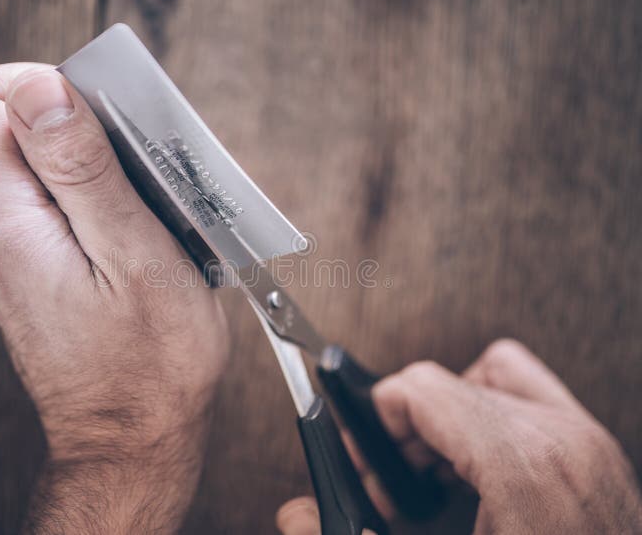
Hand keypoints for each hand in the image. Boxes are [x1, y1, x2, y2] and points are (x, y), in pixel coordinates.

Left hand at [0, 64, 228, 532]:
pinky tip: (134, 235)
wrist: (132, 439)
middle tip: (139, 176)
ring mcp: (8, 252)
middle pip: (12, 126)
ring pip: (37, 164)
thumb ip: (83, 170)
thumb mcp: (132, 254)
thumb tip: (41, 89)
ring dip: (95, 169)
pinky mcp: (30, 267)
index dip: (46, 86)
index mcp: (6, 222)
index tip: (105, 122)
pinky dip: (95, 200)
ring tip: (143, 214)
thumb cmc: (149, 364)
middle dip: (81, 130)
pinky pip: (51, 203)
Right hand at [277, 340, 641, 533]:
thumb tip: (298, 514)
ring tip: (434, 472)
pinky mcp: (593, 443)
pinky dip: (489, 405)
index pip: (419, 387)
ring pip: (484, 373)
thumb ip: (356, 533)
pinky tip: (477, 459)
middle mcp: (558, 436)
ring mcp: (583, 436)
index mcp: (522, 466)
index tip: (367, 461)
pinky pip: (524, 385)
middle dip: (402, 430)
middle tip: (394, 482)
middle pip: (443, 381)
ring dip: (446, 415)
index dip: (373, 422)